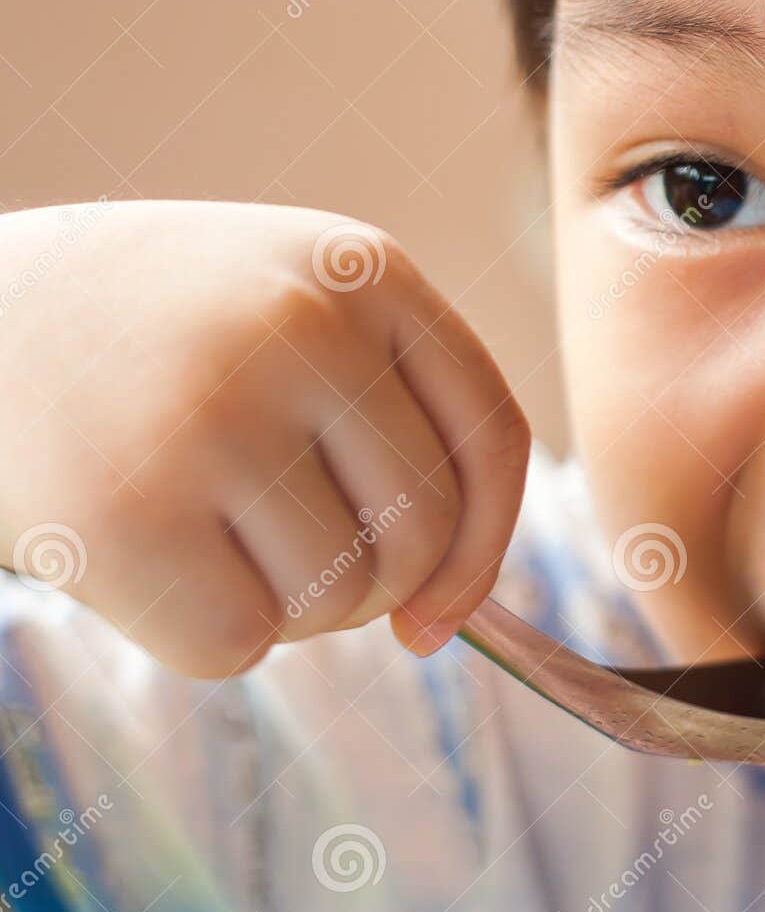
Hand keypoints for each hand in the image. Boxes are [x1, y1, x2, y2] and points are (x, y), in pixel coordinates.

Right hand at [0, 200, 530, 675]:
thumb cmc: (154, 340)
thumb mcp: (290, 311)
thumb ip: (391, 419)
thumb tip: (448, 612)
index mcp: (364, 269)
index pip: (491, 437)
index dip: (484, 547)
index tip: (439, 611)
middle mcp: (303, 326)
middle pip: (424, 533)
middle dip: (375, 588)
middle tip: (289, 564)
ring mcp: (215, 414)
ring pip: (339, 599)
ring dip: (286, 608)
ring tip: (204, 534)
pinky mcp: (126, 511)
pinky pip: (237, 643)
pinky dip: (203, 635)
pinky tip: (144, 562)